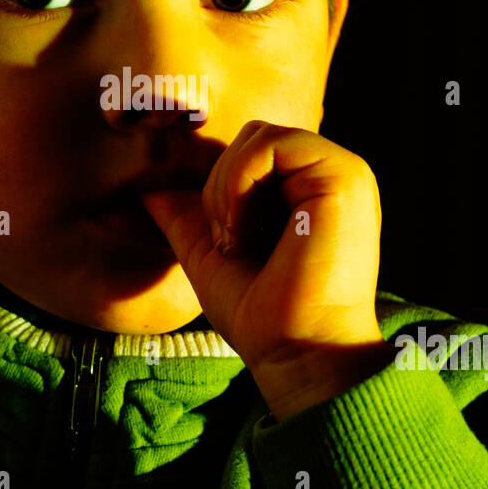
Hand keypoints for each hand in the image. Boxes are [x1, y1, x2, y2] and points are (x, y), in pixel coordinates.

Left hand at [139, 121, 389, 418]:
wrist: (296, 354)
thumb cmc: (260, 314)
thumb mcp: (209, 253)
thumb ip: (183, 214)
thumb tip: (144, 187)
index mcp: (307, 188)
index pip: (248, 150)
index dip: (218, 188)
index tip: (226, 243)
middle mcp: (328, 174)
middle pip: (250, 135)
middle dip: (220, 186)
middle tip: (231, 242)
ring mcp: (341, 171)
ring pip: (257, 134)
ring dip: (227, 187)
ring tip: (238, 239)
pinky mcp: (343, 174)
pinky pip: (272, 142)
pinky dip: (239, 180)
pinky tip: (245, 228)